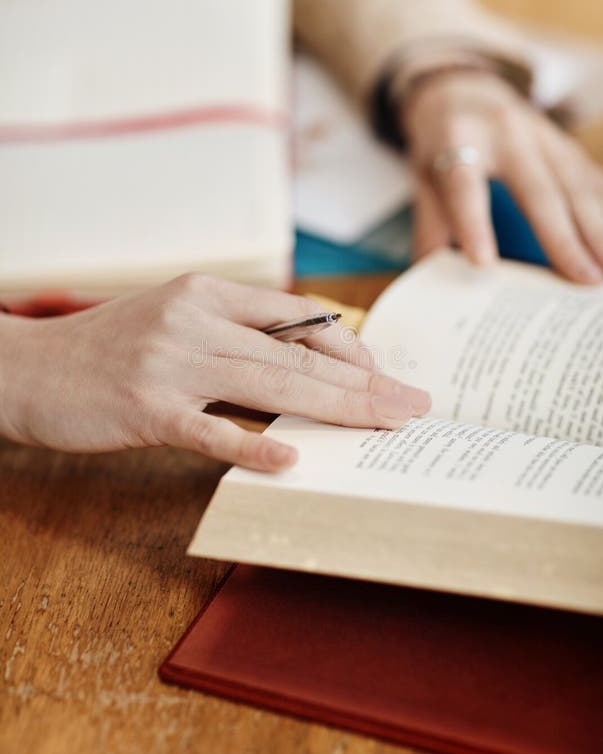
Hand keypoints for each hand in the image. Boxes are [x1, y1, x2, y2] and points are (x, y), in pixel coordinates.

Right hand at [0, 274, 430, 470]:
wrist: (26, 367)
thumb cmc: (108, 349)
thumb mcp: (174, 321)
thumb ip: (232, 335)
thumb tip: (300, 367)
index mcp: (208, 292)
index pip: (296, 318)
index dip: (348, 349)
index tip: (383, 376)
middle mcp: (195, 318)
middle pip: (296, 354)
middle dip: (364, 383)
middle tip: (414, 405)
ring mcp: (170, 362)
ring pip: (269, 385)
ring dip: (335, 409)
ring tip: (385, 426)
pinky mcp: (146, 408)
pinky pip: (210, 429)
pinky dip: (252, 446)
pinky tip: (292, 460)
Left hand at [403, 69, 602, 282]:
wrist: (462, 89)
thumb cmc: (439, 143)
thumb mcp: (421, 176)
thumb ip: (428, 223)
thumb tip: (430, 274)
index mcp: (457, 138)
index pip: (465, 185)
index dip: (473, 224)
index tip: (483, 263)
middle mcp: (504, 132)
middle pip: (537, 190)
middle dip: (563, 238)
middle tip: (584, 280)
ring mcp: (541, 133)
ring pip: (575, 183)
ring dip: (597, 228)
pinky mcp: (563, 142)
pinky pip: (590, 176)